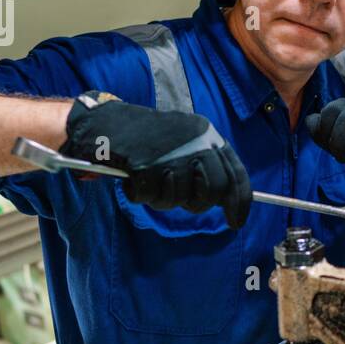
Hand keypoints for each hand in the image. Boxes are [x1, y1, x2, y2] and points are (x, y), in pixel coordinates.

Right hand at [60, 92, 250, 225]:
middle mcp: (194, 142)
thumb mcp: (185, 141)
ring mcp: (170, 153)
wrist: (105, 121)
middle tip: (178, 199)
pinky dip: (138, 194)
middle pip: (212, 190)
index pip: (235, 173)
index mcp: (207, 134)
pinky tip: (132, 178)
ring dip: (161, 198)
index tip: (236, 222)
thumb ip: (206, 165)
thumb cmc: (146, 138)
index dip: (239, 202)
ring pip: (178, 198)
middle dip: (197, 203)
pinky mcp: (144, 164)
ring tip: (148, 180)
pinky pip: (149, 196)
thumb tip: (225, 198)